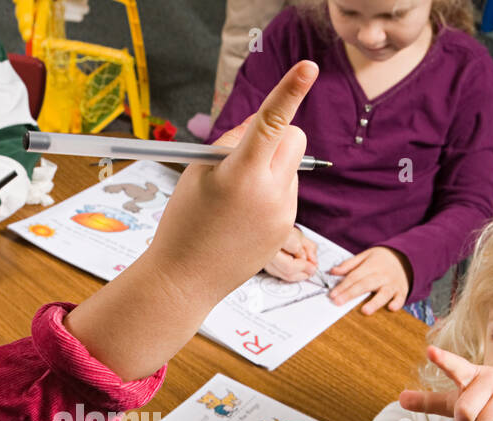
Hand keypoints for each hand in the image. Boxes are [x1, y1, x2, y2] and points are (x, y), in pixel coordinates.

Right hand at [62, 60, 317, 382]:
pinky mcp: (287, 228)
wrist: (185, 280)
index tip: (308, 68)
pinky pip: (286, 192)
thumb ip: (231, 144)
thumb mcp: (198, 173)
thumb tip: (260, 128)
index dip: (289, 91)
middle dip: (277, 133)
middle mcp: (268, 193)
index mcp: (239, 175)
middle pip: (293, 137)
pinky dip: (269, 192)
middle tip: (243, 152)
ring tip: (234, 197)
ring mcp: (283, 213)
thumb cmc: (184, 222)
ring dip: (269, 167)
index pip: (270, 122)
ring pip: (290, 165)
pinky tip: (242, 215)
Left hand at [329, 246, 411, 313]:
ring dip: (374, 302)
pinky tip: (391, 308)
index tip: (332, 294)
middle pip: (365, 285)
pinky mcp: (402, 291)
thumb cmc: (382, 259)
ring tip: (365, 310)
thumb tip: (333, 272)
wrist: (405, 258)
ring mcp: (392, 284)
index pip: (355, 276)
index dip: (343, 286)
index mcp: (372, 266)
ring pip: (383, 293)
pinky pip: (401, 298)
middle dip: (351, 294)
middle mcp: (382, 275)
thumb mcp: (366, 256)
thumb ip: (349, 264)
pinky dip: (397, 303)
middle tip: (339, 302)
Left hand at [399, 345, 492, 420]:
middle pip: (465, 413)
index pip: (455, 367)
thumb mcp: (458, 401)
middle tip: (478, 420)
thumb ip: (430, 401)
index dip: (443, 360)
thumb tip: (399, 399)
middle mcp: (491, 378)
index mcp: (472, 375)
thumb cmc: (489, 403)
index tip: (430, 351)